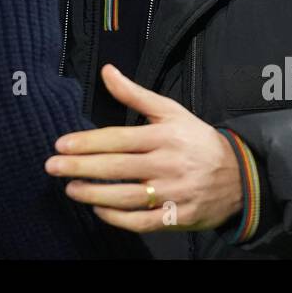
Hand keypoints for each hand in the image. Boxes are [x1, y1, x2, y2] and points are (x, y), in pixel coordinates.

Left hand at [44, 64, 243, 232]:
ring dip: (94, 194)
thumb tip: (106, 71)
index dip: (87, 143)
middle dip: (81, 168)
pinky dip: (118, 218)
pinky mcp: (178, 217)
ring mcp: (174, 193)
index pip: (118, 139)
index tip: (60, 145)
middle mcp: (168, 164)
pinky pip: (142, 221)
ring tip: (70, 189)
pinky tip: (98, 210)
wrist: (239, 175)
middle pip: (117, 168)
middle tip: (52, 167)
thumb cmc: (196, 139)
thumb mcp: (170, 111)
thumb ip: (134, 94)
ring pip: (127, 197)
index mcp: (165, 135)